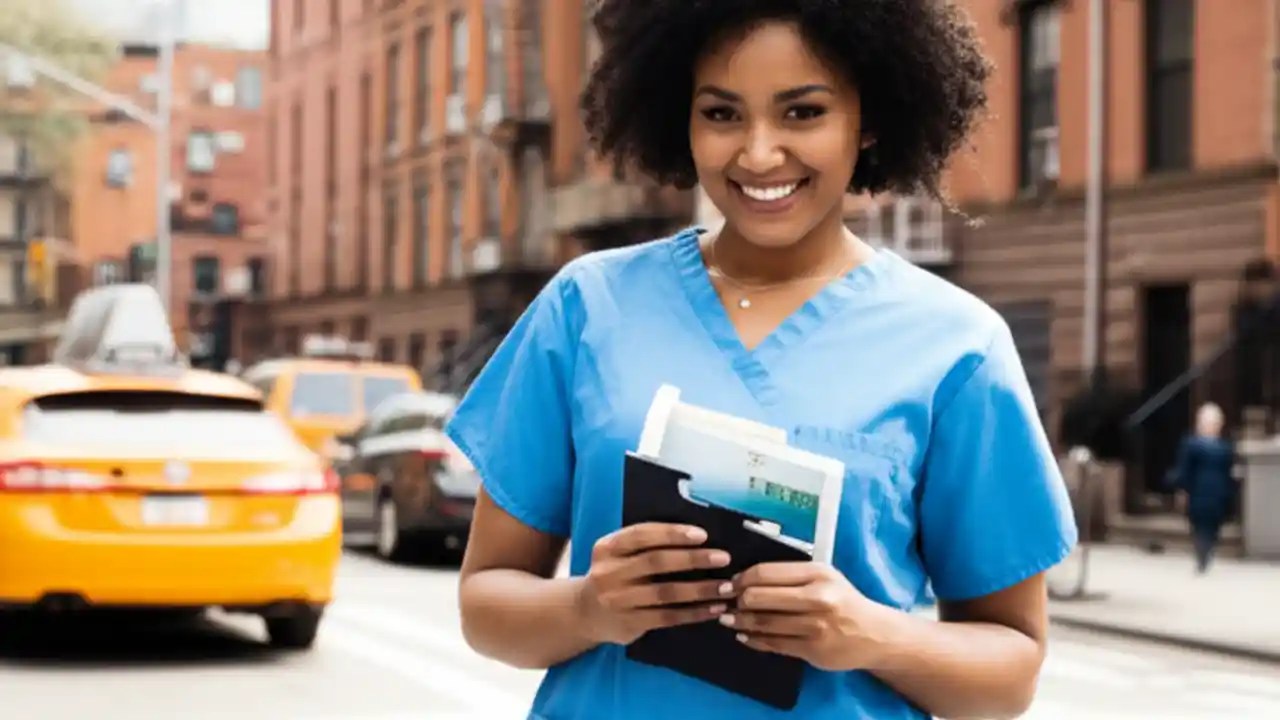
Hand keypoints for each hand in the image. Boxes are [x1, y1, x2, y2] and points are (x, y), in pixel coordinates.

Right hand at [575, 523, 736, 645]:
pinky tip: (713, 609)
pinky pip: (667, 618)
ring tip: (726, 587)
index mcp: (607, 547)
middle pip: (656, 562)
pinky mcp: (628, 624)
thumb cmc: (614, 574)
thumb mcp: (617, 553)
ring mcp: (617, 600)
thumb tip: (697, 535)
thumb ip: (645, 543)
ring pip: (665, 593)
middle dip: (693, 559)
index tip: (703, 535)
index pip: (642, 535)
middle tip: (723, 558)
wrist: (584, 612)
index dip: (673, 534)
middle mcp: (609, 572)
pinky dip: (693, 613)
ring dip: (700, 590)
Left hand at [723, 562, 889, 671]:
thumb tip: (745, 578)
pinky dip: (753, 639)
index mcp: (817, 574)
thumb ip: (790, 576)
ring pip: (764, 622)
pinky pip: (773, 644)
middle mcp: (817, 598)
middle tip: (727, 602)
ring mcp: (815, 626)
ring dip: (740, 621)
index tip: (731, 583)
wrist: (875, 634)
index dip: (741, 579)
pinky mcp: (813, 650)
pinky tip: (744, 635)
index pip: (766, 573)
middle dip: (737, 600)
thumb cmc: (843, 600)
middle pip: (760, 597)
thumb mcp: (823, 577)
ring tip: (729, 620)